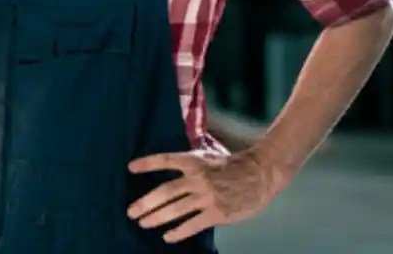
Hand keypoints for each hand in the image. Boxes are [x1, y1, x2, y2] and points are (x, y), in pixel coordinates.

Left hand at [126, 148, 288, 242]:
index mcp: (194, 161)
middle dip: (145, 203)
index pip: (165, 160)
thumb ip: (191, 161)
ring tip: (143, 223)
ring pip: (175, 209)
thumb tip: (171, 163)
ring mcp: (208, 196)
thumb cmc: (234, 163)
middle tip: (131, 211)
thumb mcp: (210, 155)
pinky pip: (193, 225)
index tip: (131, 168)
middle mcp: (198, 178)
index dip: (147, 163)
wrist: (261, 173)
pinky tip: (167, 236)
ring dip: (156, 217)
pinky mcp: (218, 213)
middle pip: (165, 192)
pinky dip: (178, 232)